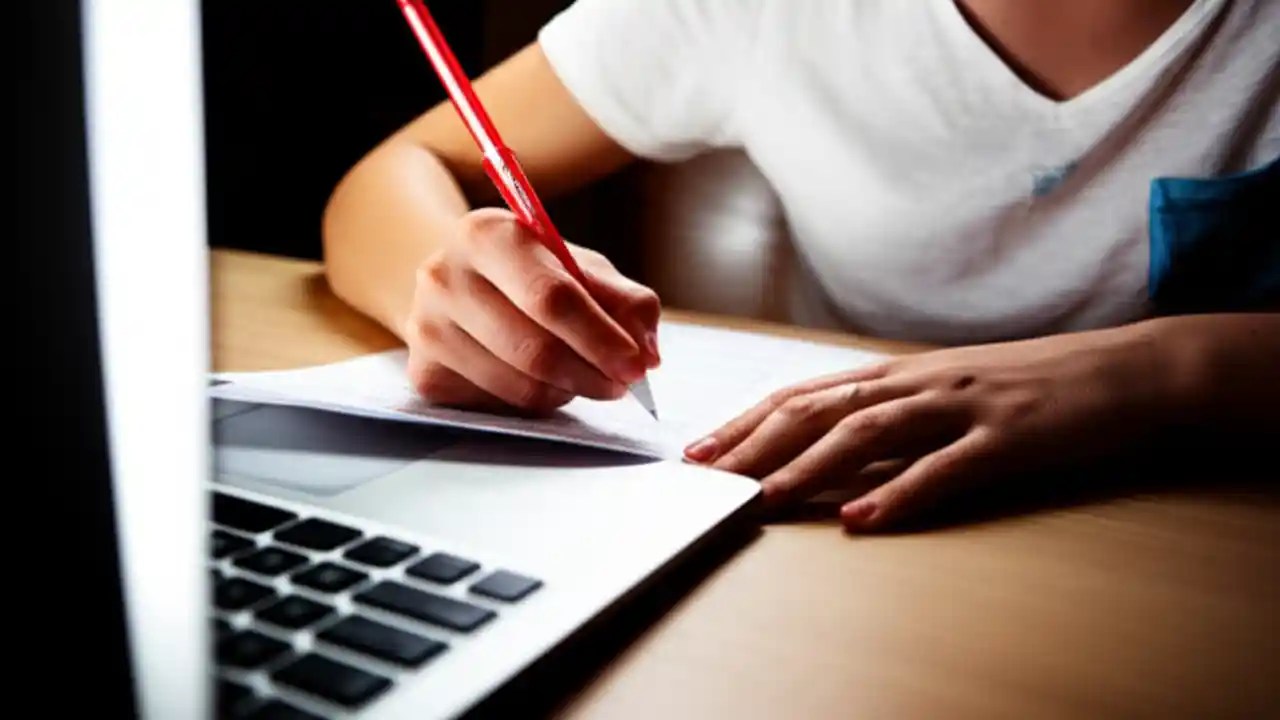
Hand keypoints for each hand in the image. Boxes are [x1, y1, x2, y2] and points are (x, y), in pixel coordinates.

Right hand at [403, 208, 659, 412]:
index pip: (551, 297)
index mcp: (487, 234)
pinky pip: (497, 407)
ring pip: (518, 386)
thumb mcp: (578, 268)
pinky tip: (541, 382)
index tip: (637, 364)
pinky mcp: (424, 373)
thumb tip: (648, 351)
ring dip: (566, 391)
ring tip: (582, 377)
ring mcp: (425, 328)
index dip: (601, 337)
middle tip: (620, 383)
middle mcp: (443, 276)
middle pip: (533, 348)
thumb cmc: (528, 273)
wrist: (456, 282)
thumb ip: (623, 301)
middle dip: (591, 373)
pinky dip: (534, 403)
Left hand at [684, 326, 1172, 531]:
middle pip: (820, 408)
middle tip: (708, 476)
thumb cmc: (1030, 382)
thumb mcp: (947, 387)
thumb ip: (890, 411)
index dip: (747, 420)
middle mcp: (919, 382)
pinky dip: (899, 493)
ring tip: (764, 496)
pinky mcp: (1006, 438)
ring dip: (809, 465)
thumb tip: (825, 443)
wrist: (1123, 370)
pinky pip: (945, 468)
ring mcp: (962, 406)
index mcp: (901, 372)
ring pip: (869, 432)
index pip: (804, 393)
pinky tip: (862, 518)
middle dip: (755, 443)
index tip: (701, 448)